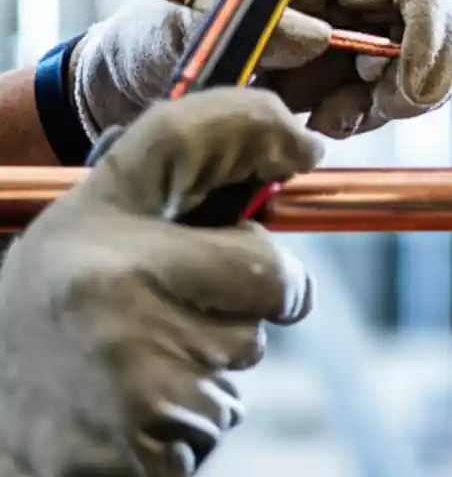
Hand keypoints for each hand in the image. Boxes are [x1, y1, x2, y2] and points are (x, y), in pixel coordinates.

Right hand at [0, 88, 321, 475]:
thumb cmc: (53, 326)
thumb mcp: (82, 241)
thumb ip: (167, 206)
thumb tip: (279, 162)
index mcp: (91, 219)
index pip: (184, 138)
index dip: (254, 125)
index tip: (301, 147)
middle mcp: (112, 275)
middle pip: (270, 271)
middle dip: (271, 294)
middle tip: (209, 309)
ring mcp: (134, 353)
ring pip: (249, 347)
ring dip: (218, 361)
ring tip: (144, 367)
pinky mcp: (153, 422)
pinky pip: (225, 408)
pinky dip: (198, 416)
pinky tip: (138, 410)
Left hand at [71, 0, 451, 139]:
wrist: (137, 87)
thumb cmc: (159, 34)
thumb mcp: (189, 21)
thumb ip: (255, 23)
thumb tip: (320, 37)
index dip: (427, 31)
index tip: (411, 84)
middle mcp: (349, 5)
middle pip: (426, 35)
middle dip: (416, 79)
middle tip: (381, 109)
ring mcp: (349, 49)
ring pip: (409, 78)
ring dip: (379, 107)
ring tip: (321, 118)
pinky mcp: (341, 89)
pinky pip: (379, 109)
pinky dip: (360, 123)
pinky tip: (316, 124)